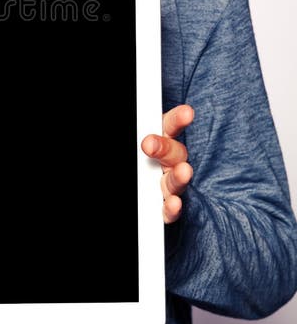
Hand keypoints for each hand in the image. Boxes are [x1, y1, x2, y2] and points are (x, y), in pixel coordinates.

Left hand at [142, 105, 193, 223]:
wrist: (138, 182)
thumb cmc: (140, 160)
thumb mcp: (137, 143)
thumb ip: (139, 133)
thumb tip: (144, 136)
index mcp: (159, 141)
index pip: (171, 126)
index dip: (178, 119)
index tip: (187, 113)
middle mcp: (168, 162)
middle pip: (175, 153)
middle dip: (165, 148)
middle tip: (148, 144)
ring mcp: (168, 185)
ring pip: (176, 181)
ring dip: (179, 177)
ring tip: (183, 172)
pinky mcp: (165, 208)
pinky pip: (169, 210)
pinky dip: (173, 208)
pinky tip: (174, 203)